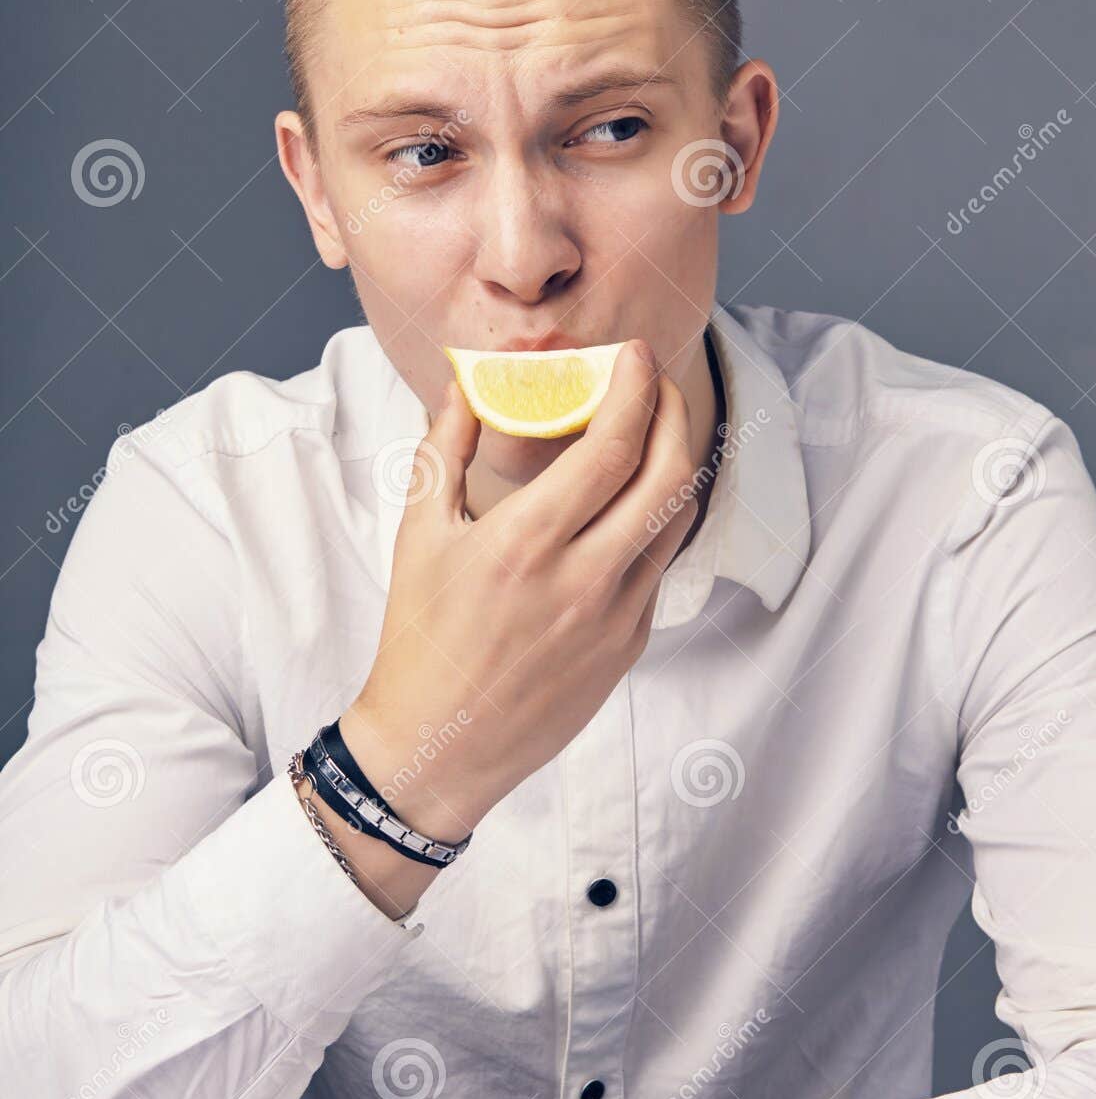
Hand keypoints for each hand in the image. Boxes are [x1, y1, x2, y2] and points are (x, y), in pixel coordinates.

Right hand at [341, 339, 699, 841]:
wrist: (437, 744)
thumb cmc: (419, 636)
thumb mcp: (417, 533)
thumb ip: (444, 448)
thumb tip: (465, 383)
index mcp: (527, 543)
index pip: (612, 447)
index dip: (634, 389)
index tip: (634, 354)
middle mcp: (583, 579)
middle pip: (667, 474)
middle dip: (671, 411)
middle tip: (654, 382)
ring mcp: (615, 617)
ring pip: (676, 520)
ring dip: (675, 463)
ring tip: (654, 431)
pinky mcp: (629, 646)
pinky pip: (657, 566)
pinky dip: (653, 519)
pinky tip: (631, 500)